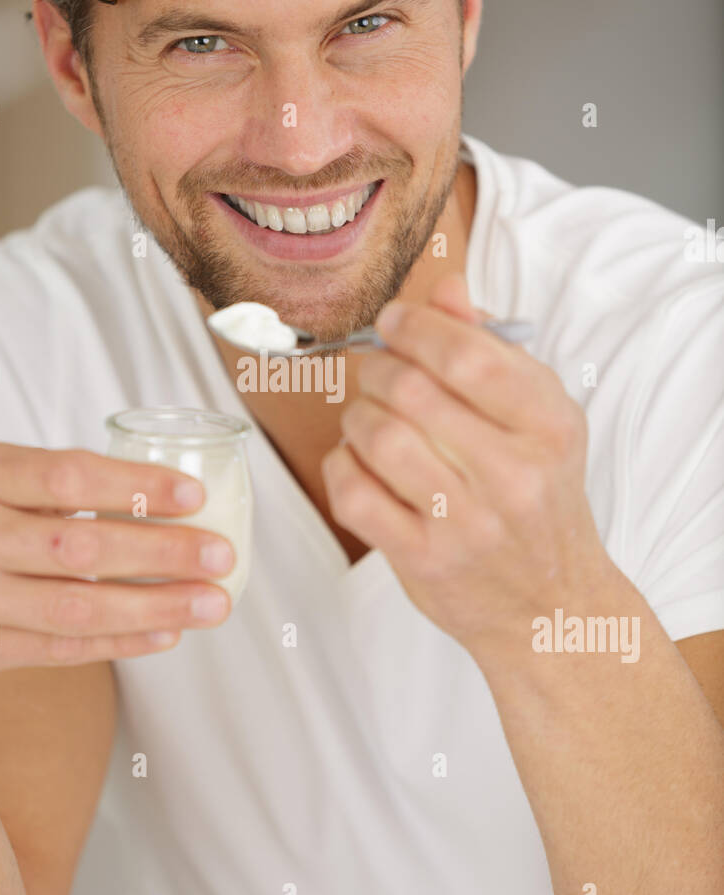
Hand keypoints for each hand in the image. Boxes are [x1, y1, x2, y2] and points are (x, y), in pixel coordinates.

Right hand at [0, 441, 235, 678]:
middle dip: (161, 553)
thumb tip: (160, 495)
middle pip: (80, 546)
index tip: (195, 495)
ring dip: (155, 607)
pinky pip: (59, 648)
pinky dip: (119, 641)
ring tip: (211, 603)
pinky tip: (165, 633)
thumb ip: (48, 483)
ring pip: (76, 606)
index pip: (66, 476)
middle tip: (221, 555)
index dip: (135, 485)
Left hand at [321, 274, 612, 655]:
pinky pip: (354, 493)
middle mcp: (514, 476)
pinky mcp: (425, 561)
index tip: (395, 321)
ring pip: (378, 437)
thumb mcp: (540, 419)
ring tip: (369, 417)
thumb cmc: (540, 498)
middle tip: (378, 371)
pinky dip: (342, 464)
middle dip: (379, 368)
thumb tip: (444, 289)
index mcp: (549, 427)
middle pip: (412, 391)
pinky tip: (359, 461)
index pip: (469, 355)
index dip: (416, 327)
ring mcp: (468, 523)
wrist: (551, 605)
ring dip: (357, 415)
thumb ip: (492, 348)